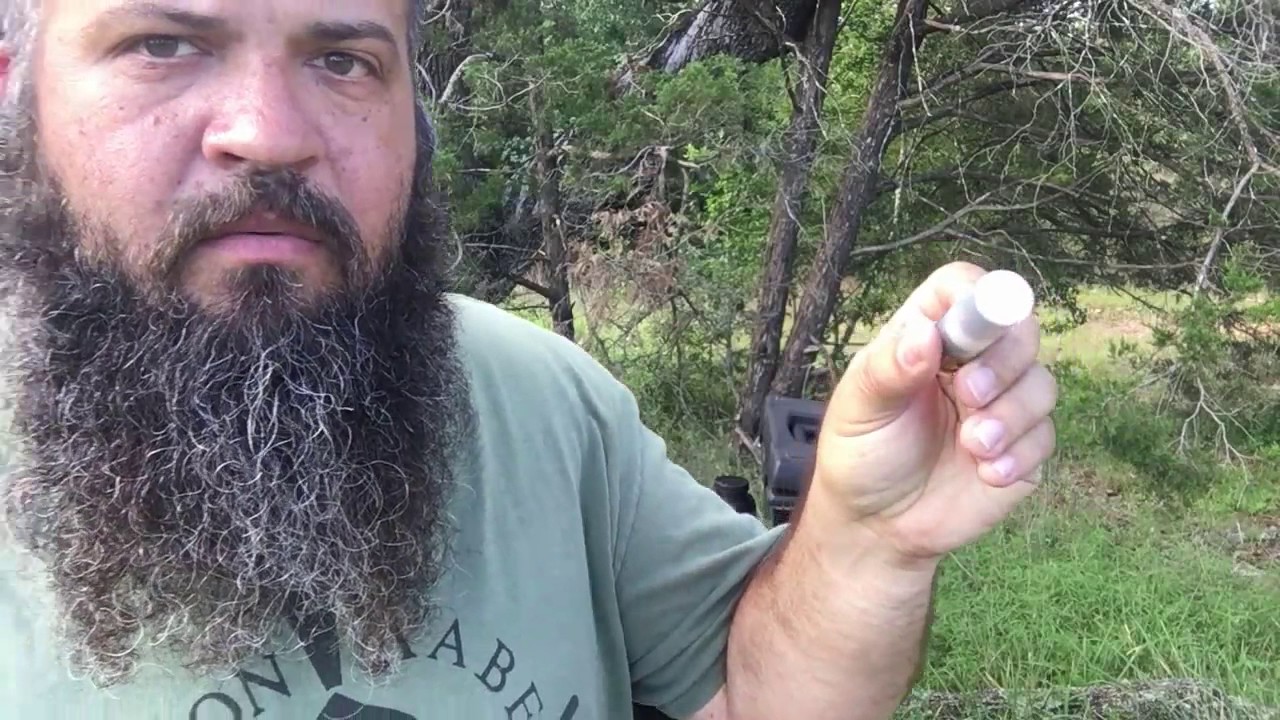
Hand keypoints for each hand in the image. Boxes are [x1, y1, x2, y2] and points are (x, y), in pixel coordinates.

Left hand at [807, 262, 1057, 563]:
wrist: (876, 527)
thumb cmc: (860, 457)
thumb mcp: (859, 412)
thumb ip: (889, 371)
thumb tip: (925, 333)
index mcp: (926, 337)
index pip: (963, 289)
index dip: (979, 297)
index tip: (974, 330)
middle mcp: (971, 362)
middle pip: (1020, 329)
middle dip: (1004, 362)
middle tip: (969, 395)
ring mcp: (1001, 404)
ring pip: (1041, 383)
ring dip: (1012, 415)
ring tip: (972, 446)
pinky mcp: (1023, 448)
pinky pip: (1046, 436)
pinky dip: (1020, 454)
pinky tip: (986, 474)